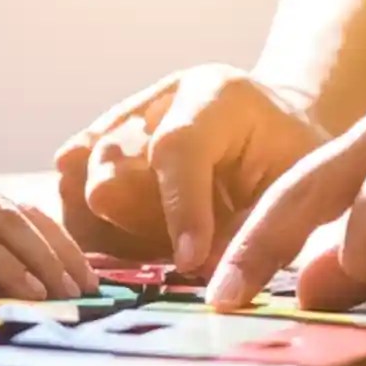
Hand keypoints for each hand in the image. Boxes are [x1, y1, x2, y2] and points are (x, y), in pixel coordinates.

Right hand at [55, 64, 327, 273]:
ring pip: (82, 177)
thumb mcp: (294, 186)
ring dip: (113, 224)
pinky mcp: (101, 144)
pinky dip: (92, 220)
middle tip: (177, 254)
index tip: (190, 262)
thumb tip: (201, 270)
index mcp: (216, 95)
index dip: (178, 209)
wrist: (275, 128)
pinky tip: (127, 235)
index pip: (177, 146)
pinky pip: (71, 188)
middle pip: (112, 160)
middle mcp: (160, 99)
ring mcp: (125, 119)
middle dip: (138, 220)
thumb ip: (249, 226)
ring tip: (160, 241)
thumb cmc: (291, 160)